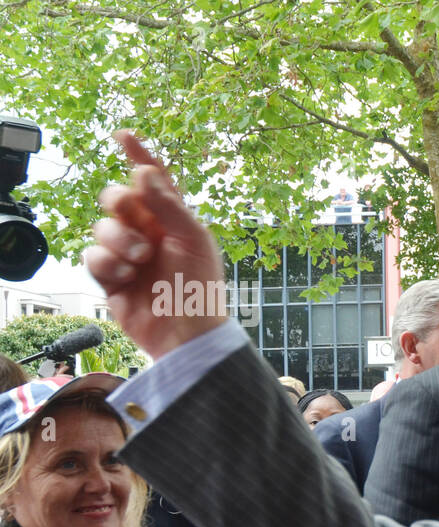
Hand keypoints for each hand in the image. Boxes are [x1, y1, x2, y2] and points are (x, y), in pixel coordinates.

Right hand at [83, 131, 226, 358]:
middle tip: (133, 215)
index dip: (139, 157)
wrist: (186, 332)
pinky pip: (93, 256)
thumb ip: (169, 205)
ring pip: (103, 227)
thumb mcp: (194, 241)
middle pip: (118, 198)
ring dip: (119, 239)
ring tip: (140, 259)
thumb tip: (145, 172)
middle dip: (120, 201)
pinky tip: (126, 277)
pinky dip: (108, 263)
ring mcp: (128, 254)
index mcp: (173, 220)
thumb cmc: (200, 288)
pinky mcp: (110, 277)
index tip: (124, 136)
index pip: (154, 182)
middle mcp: (149, 233)